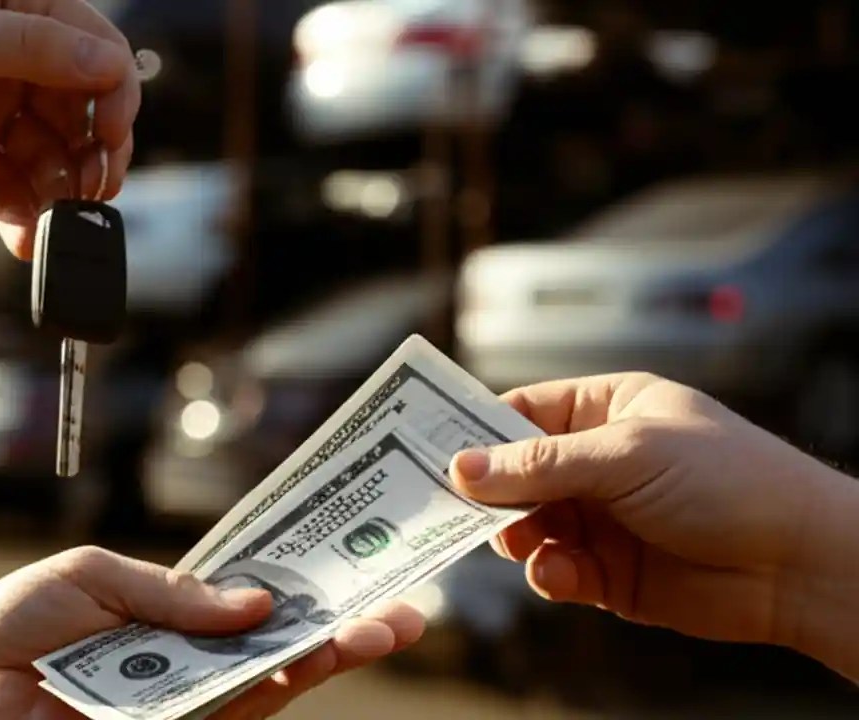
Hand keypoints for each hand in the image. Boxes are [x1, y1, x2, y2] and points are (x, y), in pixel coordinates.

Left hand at [0, 0, 140, 259]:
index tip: (111, 138)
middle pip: (83, 116)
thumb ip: (34, 49)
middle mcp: (16, 61)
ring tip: (57, 225)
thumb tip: (109, 64)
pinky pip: (10, 187)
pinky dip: (22, 214)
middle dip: (94, 158)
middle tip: (93, 196)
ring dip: (60, 194)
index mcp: (23, 12)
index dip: (115, 99)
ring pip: (50, 158)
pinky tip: (27, 237)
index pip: (99, 55)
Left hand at [0, 547, 423, 719]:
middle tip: (405, 609)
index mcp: (174, 620)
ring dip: (328, 657)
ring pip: (269, 686)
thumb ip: (175, 592)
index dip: (309, 587)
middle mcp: (187, 666)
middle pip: (280, 649)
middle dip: (344, 628)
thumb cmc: (12, 625)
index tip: (362, 564)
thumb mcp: (94, 577)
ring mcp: (180, 709)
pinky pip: (227, 713)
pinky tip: (308, 659)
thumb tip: (255, 601)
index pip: (257, 604)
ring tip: (381, 627)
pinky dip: (272, 687)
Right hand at [448, 373, 858, 656]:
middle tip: (459, 509)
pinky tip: (562, 575)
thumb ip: (538, 465)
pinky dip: (549, 574)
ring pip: (528, 526)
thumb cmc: (726, 481)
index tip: (434, 452)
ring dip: (518, 537)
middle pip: (516, 473)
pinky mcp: (610, 571)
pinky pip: (555, 569)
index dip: (479, 431)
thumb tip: (460, 468)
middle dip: (490, 494)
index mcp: (609, 409)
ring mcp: (604, 517)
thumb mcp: (624, 455)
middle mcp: (601, 461)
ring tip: (522, 543)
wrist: (796, 564)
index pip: (524, 411)